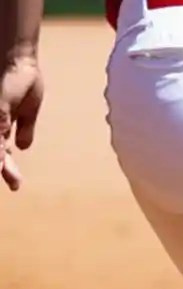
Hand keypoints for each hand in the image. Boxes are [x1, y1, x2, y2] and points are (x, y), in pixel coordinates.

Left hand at [1, 55, 42, 190]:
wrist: (16, 56)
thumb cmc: (22, 76)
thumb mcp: (29, 108)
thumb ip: (25, 127)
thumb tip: (23, 147)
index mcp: (2, 126)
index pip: (2, 154)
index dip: (8, 171)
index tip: (17, 187)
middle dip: (5, 169)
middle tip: (14, 184)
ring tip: (6, 172)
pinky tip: (2, 159)